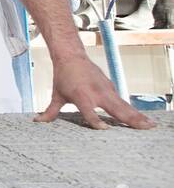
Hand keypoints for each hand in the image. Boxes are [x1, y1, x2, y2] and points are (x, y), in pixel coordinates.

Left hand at [34, 55, 156, 128]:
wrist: (71, 57)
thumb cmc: (63, 77)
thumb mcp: (56, 95)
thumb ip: (50, 111)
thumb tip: (37, 122)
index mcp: (81, 96)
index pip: (89, 112)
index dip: (96, 121)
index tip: (104, 130)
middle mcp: (97, 93)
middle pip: (115, 108)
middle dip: (129, 120)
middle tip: (144, 129)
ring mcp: (106, 90)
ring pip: (123, 106)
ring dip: (137, 116)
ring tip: (150, 126)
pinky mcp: (111, 88)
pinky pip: (123, 102)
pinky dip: (133, 110)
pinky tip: (142, 119)